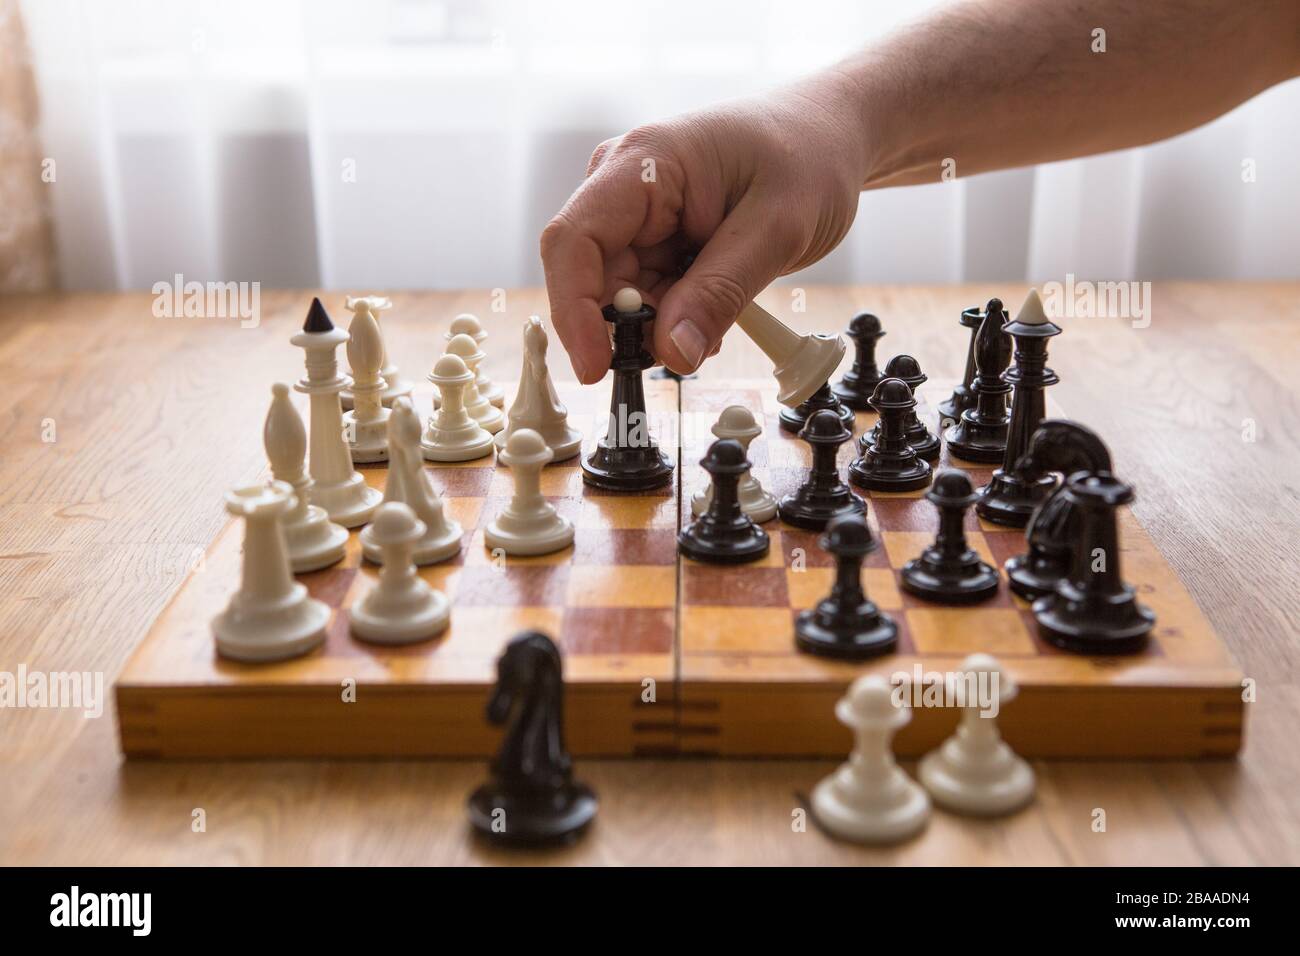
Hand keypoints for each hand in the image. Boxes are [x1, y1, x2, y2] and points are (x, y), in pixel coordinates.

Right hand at [540, 75, 869, 382]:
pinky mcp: (651, 237)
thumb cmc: (808, 156)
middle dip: (631, 327)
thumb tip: (673, 353)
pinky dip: (674, 317)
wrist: (828, 135)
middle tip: (691, 349)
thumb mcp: (778, 228)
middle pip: (592, 276)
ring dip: (659, 325)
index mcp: (645, 162)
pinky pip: (644, 294)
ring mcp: (635, 212)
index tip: (598, 367)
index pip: (574, 241)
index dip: (574, 310)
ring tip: (719, 319)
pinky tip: (715, 309)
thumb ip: (722, 292)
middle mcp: (624, 184)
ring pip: (618, 294)